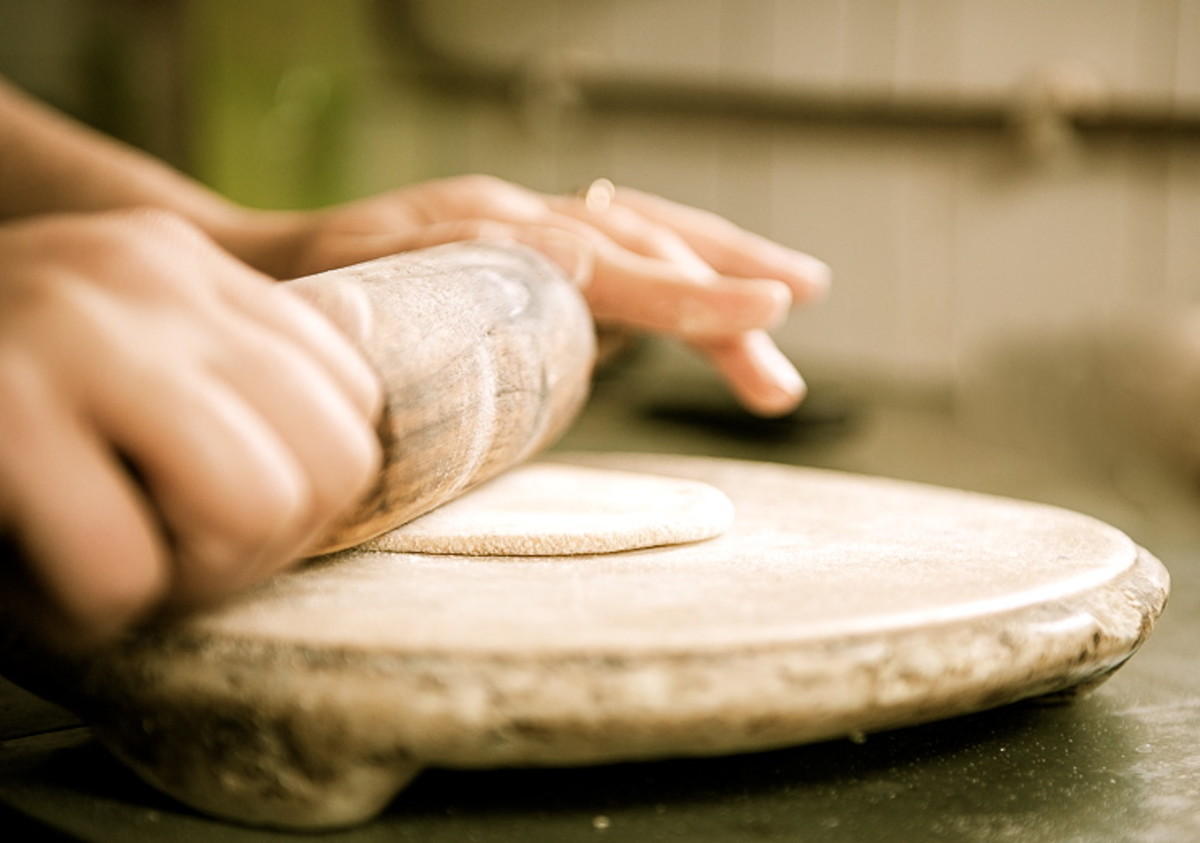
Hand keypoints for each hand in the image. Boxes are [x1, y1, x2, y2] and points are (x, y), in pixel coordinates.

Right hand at [0, 210, 381, 646]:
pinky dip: (86, 617)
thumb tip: (340, 462)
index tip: (217, 516)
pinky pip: (126, 571)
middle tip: (173, 562)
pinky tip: (35, 591)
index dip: (304, 494)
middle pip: (331, 461)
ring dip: (188, 582)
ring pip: (257, 508)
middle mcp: (146, 276)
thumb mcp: (115, 369)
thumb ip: (216, 388)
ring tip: (114, 573)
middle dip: (261, 549)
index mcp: (186, 265)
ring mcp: (73, 327)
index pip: (351, 400)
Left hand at [219, 175, 830, 415]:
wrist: (257, 266)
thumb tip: (561, 281)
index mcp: (486, 231)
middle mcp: (518, 218)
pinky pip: (616, 251)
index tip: (767, 314)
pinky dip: (673, 271)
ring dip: (721, 270)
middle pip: (648, 244)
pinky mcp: (524, 251)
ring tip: (794, 300)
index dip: (691, 295)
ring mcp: (524, 228)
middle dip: (729, 298)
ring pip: (644, 235)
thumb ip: (449, 298)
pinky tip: (705, 294)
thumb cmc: (300, 300)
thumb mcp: (357, 308)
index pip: (612, 263)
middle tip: (784, 383)